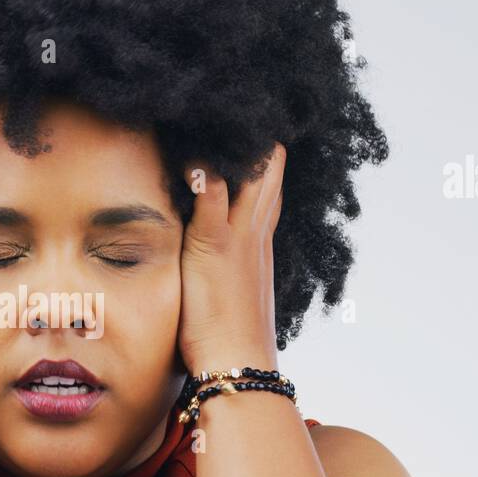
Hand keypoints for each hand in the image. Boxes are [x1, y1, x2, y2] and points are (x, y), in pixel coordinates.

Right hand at [177, 142, 286, 374]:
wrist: (234, 368)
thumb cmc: (217, 313)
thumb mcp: (207, 246)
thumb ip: (209, 199)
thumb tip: (207, 154)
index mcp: (251, 222)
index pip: (265, 162)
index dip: (256, 133)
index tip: (236, 108)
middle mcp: (259, 236)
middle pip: (270, 179)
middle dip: (262, 148)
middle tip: (240, 123)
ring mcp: (256, 260)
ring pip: (263, 206)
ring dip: (255, 178)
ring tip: (238, 157)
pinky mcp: (247, 282)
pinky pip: (251, 233)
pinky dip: (244, 210)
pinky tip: (230, 216)